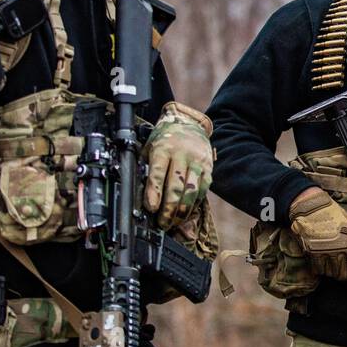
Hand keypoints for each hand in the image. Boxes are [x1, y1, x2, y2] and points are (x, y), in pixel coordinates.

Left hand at [144, 102, 213, 229]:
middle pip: (176, 186)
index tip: (151, 208)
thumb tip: (138, 193)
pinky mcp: (208, 168)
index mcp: (163, 149)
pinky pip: (203, 190)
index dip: (154, 192)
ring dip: (182, 210)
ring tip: (174, 221)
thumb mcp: (149, 148)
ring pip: (191, 191)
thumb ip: (145, 167)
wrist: (189, 124)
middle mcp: (182, 155)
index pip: (158, 173)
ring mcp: (197, 161)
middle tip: (162, 222)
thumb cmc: (165, 139)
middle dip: (169, 208)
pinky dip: (194, 203)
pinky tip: (186, 211)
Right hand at [288, 188, 346, 298]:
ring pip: (332, 274)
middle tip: (341, 258)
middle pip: (346, 276)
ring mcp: (327, 254)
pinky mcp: (313, 255)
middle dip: (345, 271)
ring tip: (329, 251)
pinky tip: (320, 252)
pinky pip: (319, 270)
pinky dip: (320, 266)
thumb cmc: (332, 214)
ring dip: (331, 268)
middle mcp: (342, 250)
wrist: (311, 208)